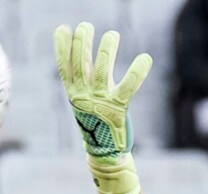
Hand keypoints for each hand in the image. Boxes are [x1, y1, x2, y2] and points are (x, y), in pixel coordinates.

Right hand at [54, 22, 151, 193]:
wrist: (105, 152)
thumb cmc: (96, 121)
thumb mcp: (84, 98)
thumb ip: (83, 74)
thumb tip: (79, 48)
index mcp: (74, 93)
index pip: (64, 66)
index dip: (62, 47)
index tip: (63, 29)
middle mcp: (84, 96)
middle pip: (80, 64)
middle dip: (82, 42)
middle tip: (86, 26)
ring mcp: (100, 103)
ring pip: (101, 70)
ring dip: (106, 49)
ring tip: (112, 34)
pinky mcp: (118, 109)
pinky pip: (129, 87)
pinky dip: (138, 71)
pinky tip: (146, 58)